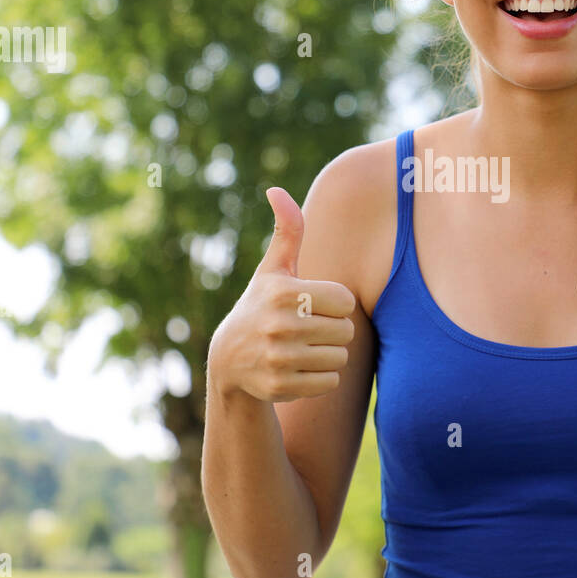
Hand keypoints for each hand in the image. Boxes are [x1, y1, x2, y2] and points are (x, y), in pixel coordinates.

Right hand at [206, 187, 355, 403]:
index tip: (313, 305)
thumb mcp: (273, 269)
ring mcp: (278, 359)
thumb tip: (276, 190)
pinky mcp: (280, 387)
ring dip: (328, 355)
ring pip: (340, 358)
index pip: (346, 301)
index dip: (335, 304)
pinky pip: (330, 383)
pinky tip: (297, 369)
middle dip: (333, 331)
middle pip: (346, 331)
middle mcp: (280, 326)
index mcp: (285, 293)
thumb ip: (287, 230)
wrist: (229, 359)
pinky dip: (320, 379)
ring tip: (302, 348)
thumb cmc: (262, 305)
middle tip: (308, 330)